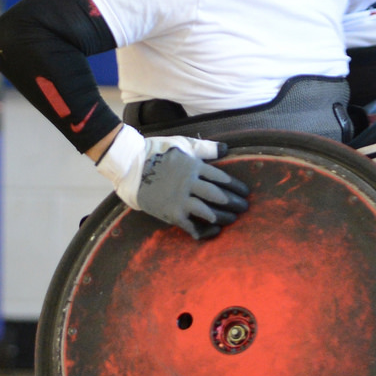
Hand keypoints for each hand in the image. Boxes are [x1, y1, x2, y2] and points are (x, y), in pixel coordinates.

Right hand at [125, 133, 249, 238]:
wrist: (130, 167)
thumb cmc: (156, 152)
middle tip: (245, 208)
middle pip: (219, 195)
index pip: (221, 178)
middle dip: (234, 203)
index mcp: (194, 166)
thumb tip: (226, 149)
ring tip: (232, 220)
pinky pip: (191, 225)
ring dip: (223, 217)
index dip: (236, 186)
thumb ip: (205, 148)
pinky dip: (203, 230)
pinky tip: (213, 230)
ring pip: (208, 211)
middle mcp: (190, 183)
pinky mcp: (171, 212)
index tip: (245, 192)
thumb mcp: (183, 145)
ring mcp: (180, 199)